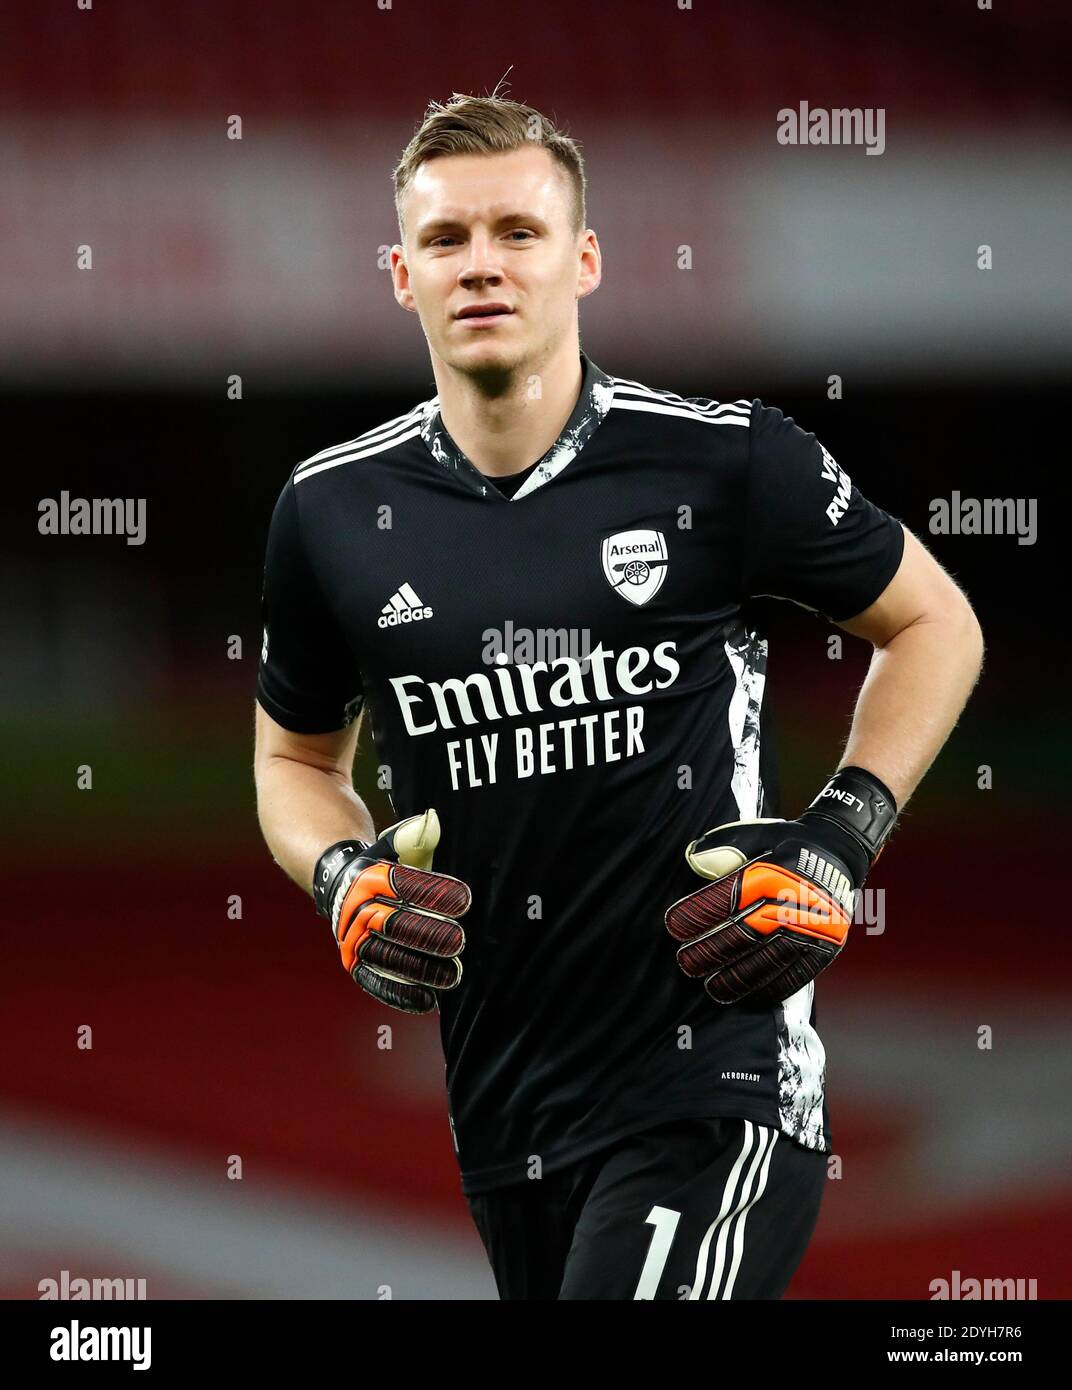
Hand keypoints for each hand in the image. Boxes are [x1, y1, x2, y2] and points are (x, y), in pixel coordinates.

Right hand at [313, 809, 470, 1014]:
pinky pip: (376, 980)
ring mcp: (353, 938)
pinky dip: (401, 992)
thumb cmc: (380, 866)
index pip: (404, 885)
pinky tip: (427, 999)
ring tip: (452, 974)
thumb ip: (415, 837)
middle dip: (429, 935)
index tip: (464, 901)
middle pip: (395, 924)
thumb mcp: (394, 846)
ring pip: (387, 956)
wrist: (338, 883)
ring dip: (420, 968)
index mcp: (369, 877)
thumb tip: (430, 822)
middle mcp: (357, 909)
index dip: (435, 893)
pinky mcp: (353, 962)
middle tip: (459, 942)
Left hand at [665, 768, 895, 1006]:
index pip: (727, 898)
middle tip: (687, 962)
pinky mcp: (827, 944)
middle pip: (745, 933)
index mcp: (772, 872)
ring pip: (769, 958)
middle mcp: (794, 901)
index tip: (674, 926)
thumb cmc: (785, 844)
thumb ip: (722, 848)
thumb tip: (693, 861)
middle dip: (711, 950)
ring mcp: (813, 926)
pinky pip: (797, 972)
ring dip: (738, 977)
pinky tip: (751, 995)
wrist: (837, 850)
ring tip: (713, 987)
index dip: (698, 913)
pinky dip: (771, 986)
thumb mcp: (753, 833)